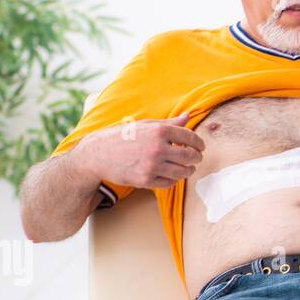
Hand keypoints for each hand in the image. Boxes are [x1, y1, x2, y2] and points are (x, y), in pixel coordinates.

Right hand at [79, 112, 205, 188]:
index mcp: (159, 131)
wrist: (98, 154)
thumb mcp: (146, 125)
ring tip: (187, 167)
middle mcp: (157, 148)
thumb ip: (170, 123)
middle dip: (196, 158)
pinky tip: (172, 174)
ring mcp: (151, 165)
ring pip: (182, 172)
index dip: (199, 143)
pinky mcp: (145, 180)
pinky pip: (169, 183)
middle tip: (197, 158)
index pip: (190, 138)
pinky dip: (174, 179)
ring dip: (188, 170)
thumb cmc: (124, 136)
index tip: (201, 147)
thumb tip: (188, 116)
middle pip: (189, 156)